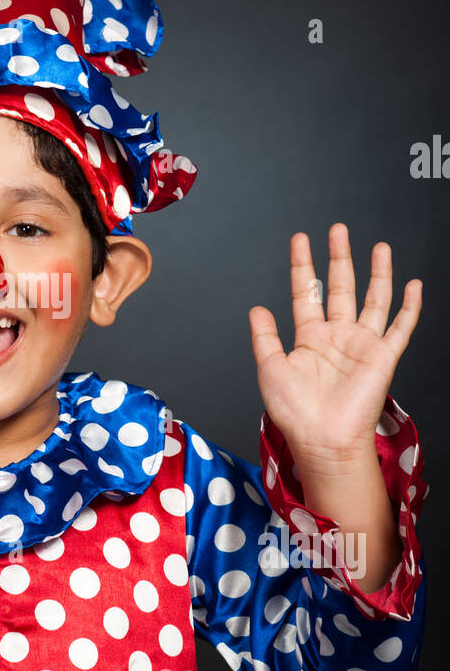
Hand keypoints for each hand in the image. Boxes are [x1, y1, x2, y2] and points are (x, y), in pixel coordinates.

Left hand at [248, 223, 422, 470]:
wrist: (322, 440)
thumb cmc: (295, 412)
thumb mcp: (270, 369)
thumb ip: (265, 337)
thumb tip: (256, 308)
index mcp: (309, 339)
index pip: (306, 292)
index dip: (303, 265)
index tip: (300, 239)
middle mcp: (337, 337)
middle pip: (341, 287)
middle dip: (339, 258)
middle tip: (337, 230)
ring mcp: (362, 345)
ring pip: (373, 299)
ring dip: (377, 272)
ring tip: (379, 245)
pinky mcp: (383, 357)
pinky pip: (400, 328)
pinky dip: (409, 306)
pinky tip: (414, 285)